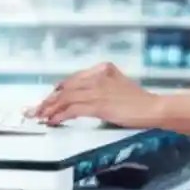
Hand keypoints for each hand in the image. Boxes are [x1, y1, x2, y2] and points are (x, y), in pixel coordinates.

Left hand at [27, 62, 161, 127]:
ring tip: (40, 116)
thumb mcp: (118, 85)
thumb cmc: (139, 101)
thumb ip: (101, 86)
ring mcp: (97, 90)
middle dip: (49, 100)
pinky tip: (53, 120)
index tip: (47, 99)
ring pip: (66, 98)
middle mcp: (97, 76)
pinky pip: (72, 109)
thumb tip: (81, 96)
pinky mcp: (98, 104)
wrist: (153, 108)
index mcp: (102, 69)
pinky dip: (60, 115)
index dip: (57, 90)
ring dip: (50, 108)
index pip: (73, 79)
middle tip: (36, 109)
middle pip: (66, 87)